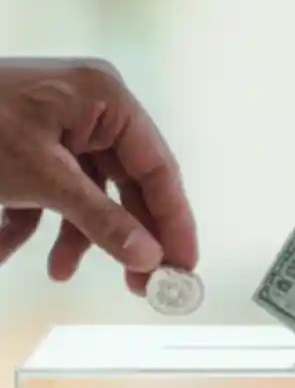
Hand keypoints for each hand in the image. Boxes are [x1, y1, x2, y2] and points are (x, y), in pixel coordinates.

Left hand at [0, 59, 195, 293]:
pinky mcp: (30, 142)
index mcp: (107, 100)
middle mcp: (91, 109)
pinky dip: (31, 221)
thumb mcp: (42, 180)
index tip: (185, 267)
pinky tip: (7, 248)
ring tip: (58, 272)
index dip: (174, 222)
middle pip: (126, 185)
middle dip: (122, 237)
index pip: (158, 168)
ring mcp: (60, 124)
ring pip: (87, 192)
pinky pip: (49, 188)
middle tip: (141, 286)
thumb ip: (101, 220)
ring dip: (71, 236)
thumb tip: (150, 259)